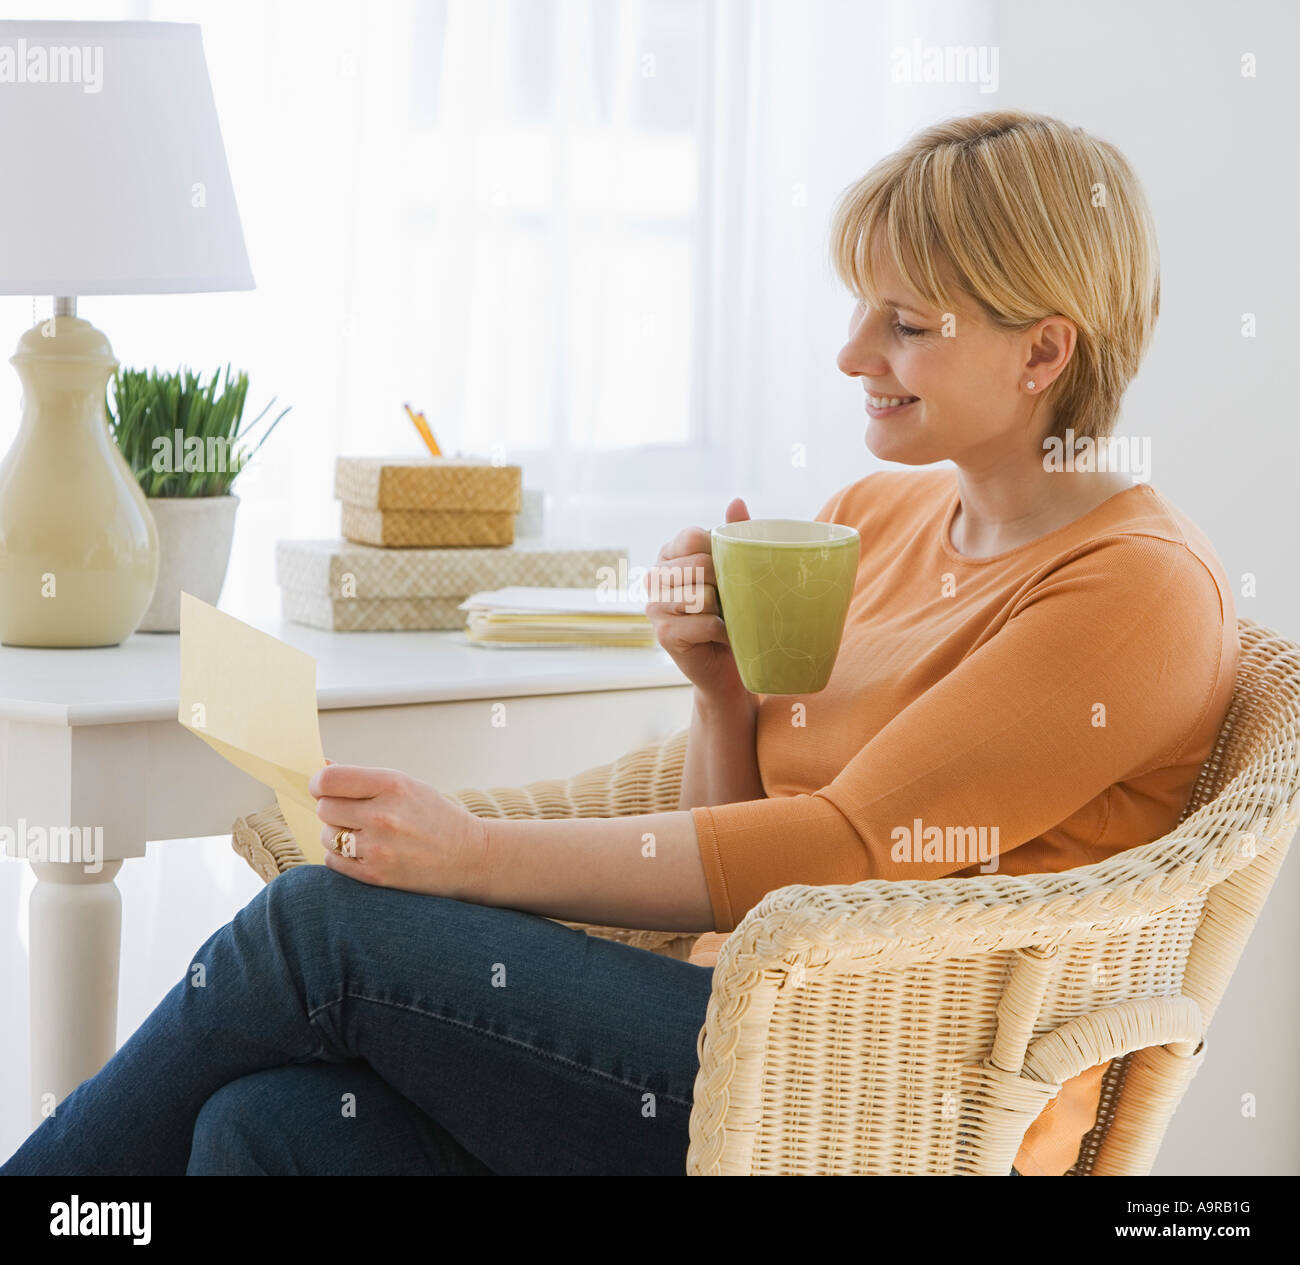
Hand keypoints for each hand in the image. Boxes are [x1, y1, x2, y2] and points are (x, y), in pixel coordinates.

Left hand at [310, 762, 489, 897]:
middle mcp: (383, 816)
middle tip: (354, 812)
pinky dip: (343, 856)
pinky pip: (333, 860)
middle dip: (334, 809)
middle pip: (324, 808)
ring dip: (339, 834)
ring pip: (327, 835)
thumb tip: (320, 766)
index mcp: (392, 785)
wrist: (469, 856)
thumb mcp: (405, 785)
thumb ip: (362, 778)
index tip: (325, 787)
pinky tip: (367, 851)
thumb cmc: (434, 816)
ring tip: (366, 833)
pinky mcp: (374, 875)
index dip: (320, 783)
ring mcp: (378, 848)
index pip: (328, 779)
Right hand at [646, 497, 752, 701]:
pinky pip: (705, 622)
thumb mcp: (736, 571)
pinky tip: (720, 637)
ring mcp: (654, 607)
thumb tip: (736, 501)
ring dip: (724, 610)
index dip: (718, 553)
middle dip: (724, 584)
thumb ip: (735, 536)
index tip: (726, 571)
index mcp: (669, 555)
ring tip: (723, 619)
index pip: (694, 537)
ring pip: (703, 595)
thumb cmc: (733, 612)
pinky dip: (721, 631)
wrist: (730, 665)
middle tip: (727, 601)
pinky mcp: (663, 635)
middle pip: (699, 565)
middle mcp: (654, 577)